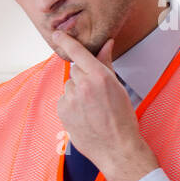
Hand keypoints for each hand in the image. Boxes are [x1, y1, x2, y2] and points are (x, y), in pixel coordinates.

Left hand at [53, 31, 158, 180]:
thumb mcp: (118, 87)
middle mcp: (83, 86)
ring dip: (77, 92)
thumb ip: (106, 64)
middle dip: (83, 77)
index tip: (57, 33)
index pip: (78, 52)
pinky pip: (64, 100)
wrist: (117, 147)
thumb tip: (106, 44)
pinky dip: (71, 104)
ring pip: (69, 86)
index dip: (66, 41)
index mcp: (99, 76)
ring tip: (92, 107)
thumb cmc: (122, 118)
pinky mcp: (63, 111)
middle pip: (75, 70)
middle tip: (96, 93)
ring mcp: (71, 99)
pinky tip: (84, 115)